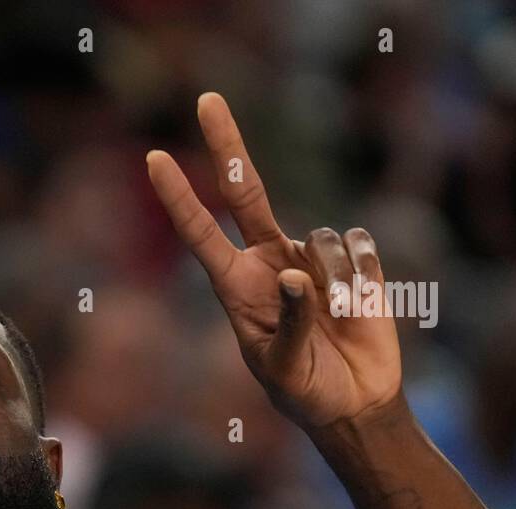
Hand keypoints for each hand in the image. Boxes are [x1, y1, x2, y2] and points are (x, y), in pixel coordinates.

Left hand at [146, 92, 403, 430]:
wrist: (354, 403)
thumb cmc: (304, 391)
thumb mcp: (283, 368)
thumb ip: (288, 322)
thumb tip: (294, 274)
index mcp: (237, 286)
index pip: (201, 233)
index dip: (179, 197)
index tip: (152, 159)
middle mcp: (269, 261)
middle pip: (247, 192)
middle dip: (228, 146)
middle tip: (207, 98)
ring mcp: (311, 257)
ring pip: (321, 238)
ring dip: (333, 281)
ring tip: (337, 320)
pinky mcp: (355, 260)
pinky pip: (359, 245)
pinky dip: (362, 277)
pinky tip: (360, 306)